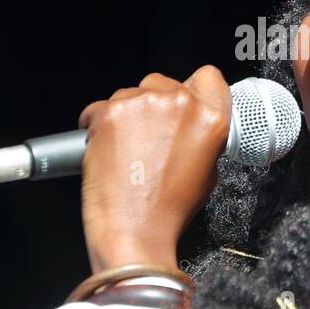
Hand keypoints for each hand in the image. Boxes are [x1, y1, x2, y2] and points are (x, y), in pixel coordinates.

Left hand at [77, 65, 230, 273]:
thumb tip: (186, 124)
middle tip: (147, 137)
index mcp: (211, 117)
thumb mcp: (208, 172)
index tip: (180, 101)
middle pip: (164, 82)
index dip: (193, 89)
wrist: (134, 231)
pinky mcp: (110, 111)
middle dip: (153, 105)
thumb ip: (203, 135)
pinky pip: (99, 108)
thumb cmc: (168, 210)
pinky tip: (105, 149)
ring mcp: (143, 103)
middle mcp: (180, 103)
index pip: (208, 77)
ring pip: (130, 93)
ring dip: (126, 115)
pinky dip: (98, 124)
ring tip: (125, 151)